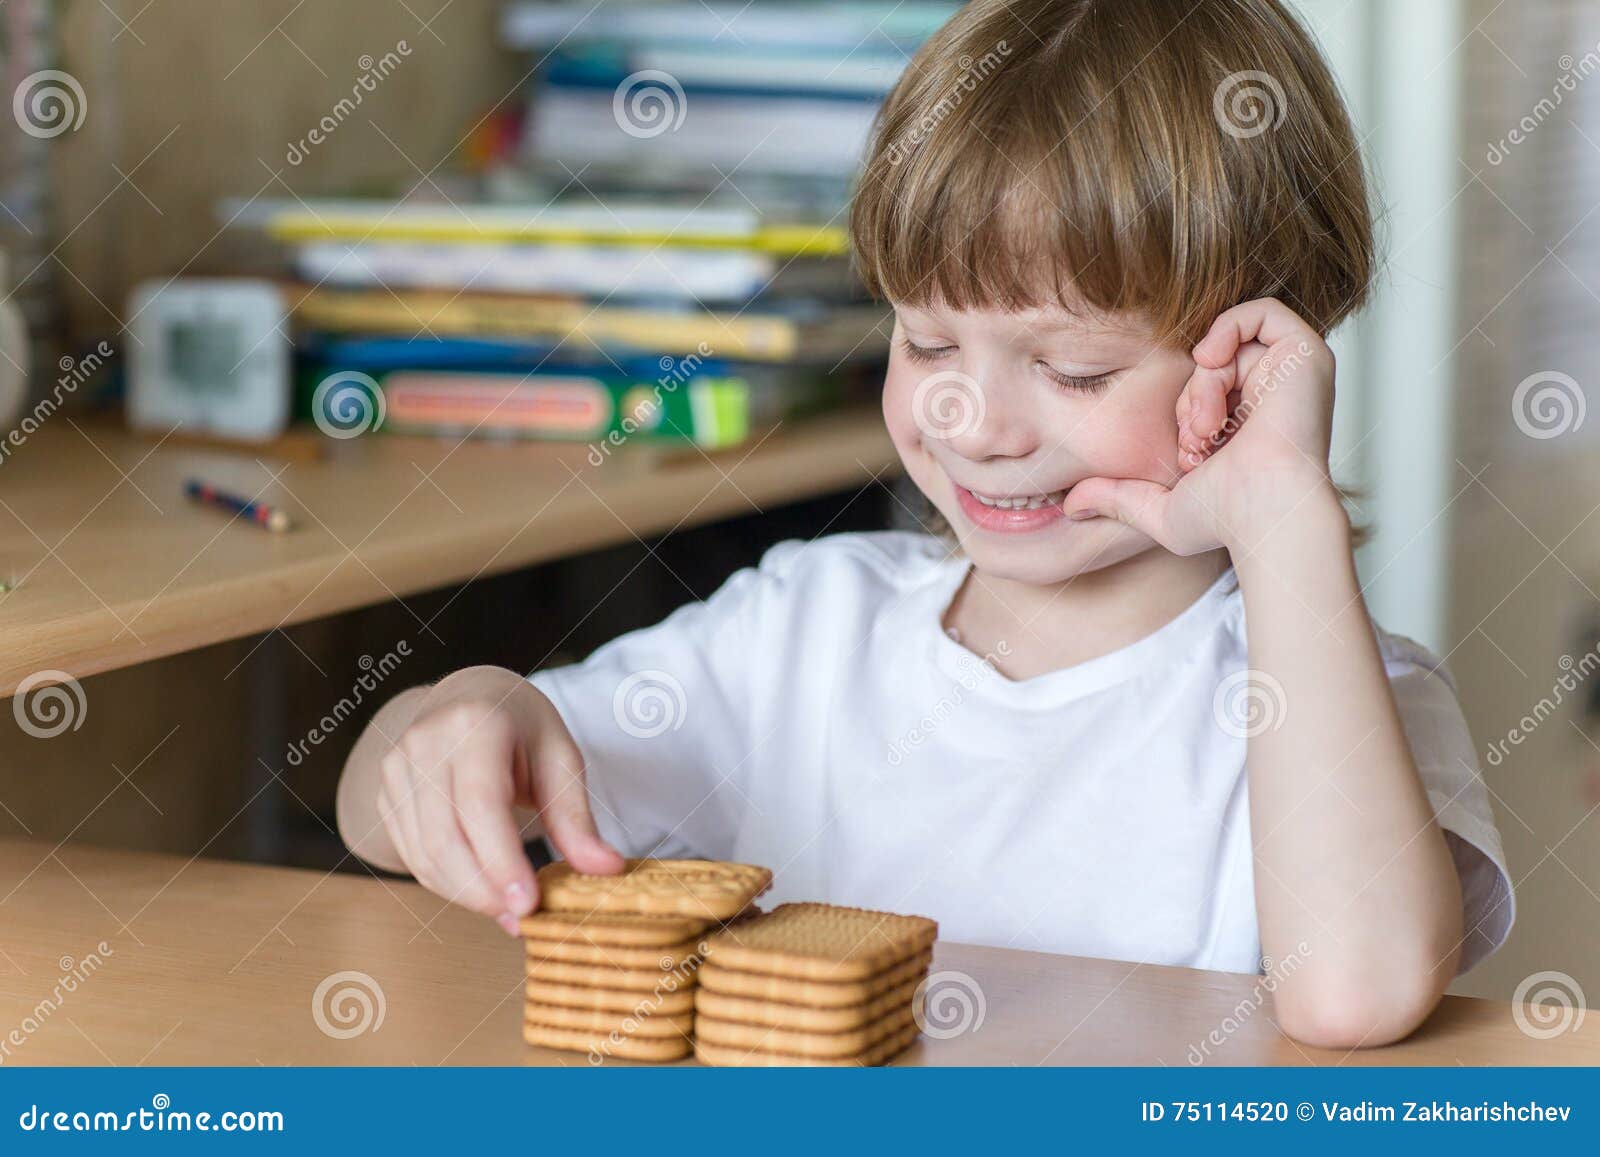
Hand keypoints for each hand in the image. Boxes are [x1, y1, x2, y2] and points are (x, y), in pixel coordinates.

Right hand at [375, 666, 622, 932]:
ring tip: (510, 909)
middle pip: (445, 838)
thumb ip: (576, 818)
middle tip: (524, 918)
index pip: (480, 804)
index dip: (501, 860)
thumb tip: (607, 870)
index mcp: (474, 724)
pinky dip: (449, 884)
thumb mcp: (561, 758)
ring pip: (426, 855)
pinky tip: (483, 891)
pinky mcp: (386, 797)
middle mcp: (424, 744)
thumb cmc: (521, 728)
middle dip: (485, 890)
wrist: (467, 697)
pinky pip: (414, 857)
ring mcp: (397, 771)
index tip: (529, 904)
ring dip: (468, 894)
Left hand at [1062, 298, 1343, 555]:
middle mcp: (1273, 396)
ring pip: (1228, 347)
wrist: (1265, 511)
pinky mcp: (1307, 353)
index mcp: (1249, 423)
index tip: (1188, 455)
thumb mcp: (1159, 507)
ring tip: (1210, 426)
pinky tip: (1212, 363)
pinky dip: (1228, 330)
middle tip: (1197, 442)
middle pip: (1210, 366)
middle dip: (1190, 401)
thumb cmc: (1225, 519)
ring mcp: (1292, 374)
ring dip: (1205, 383)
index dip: (1183, 413)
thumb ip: (1116, 497)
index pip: (1198, 388)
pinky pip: (1261, 312)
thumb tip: (1070, 505)